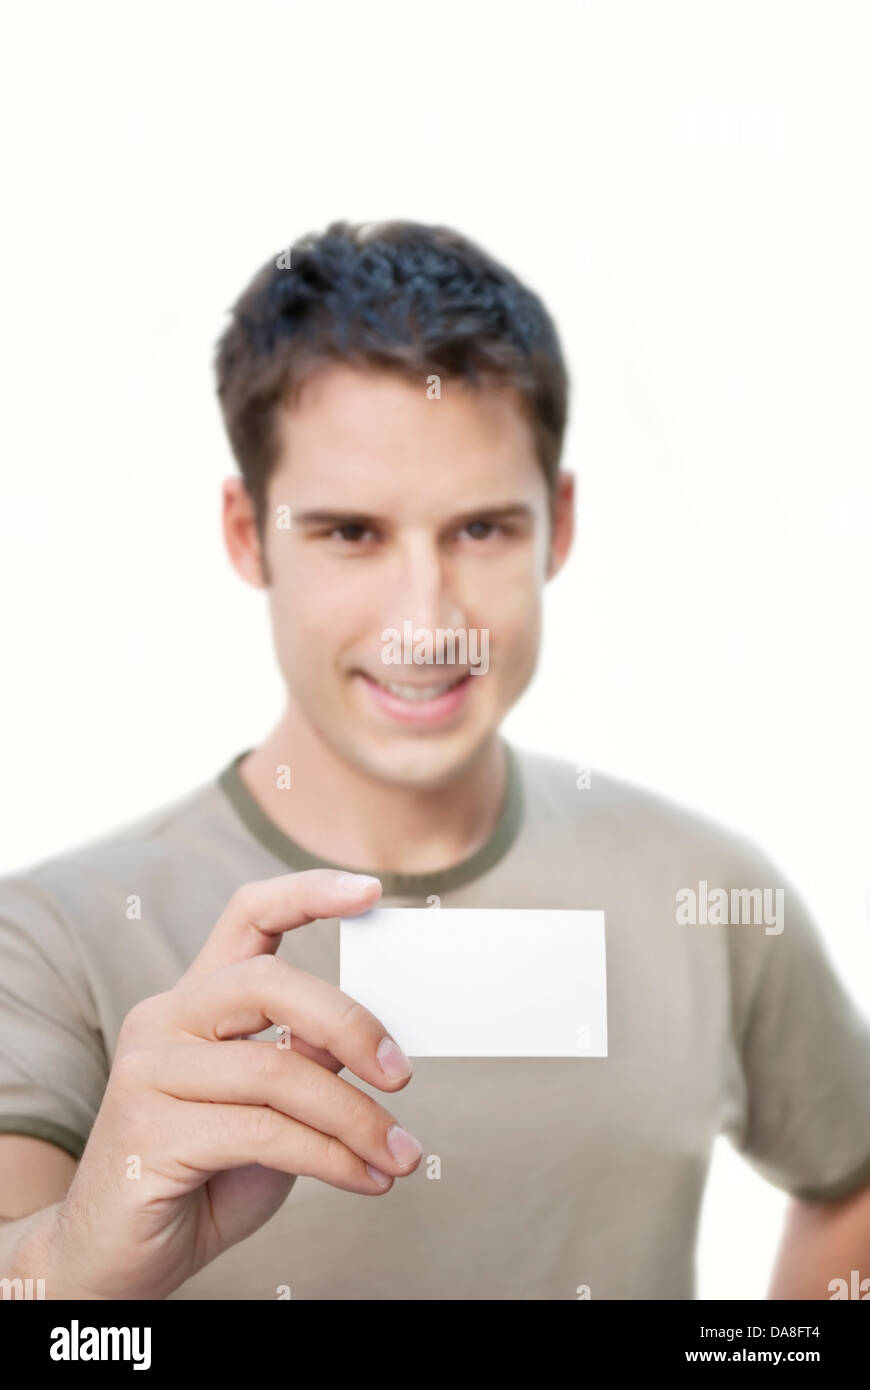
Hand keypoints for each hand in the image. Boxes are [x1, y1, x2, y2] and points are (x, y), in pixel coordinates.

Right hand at [41, 869, 418, 1298]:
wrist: (114, 1262)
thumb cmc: (198, 1180)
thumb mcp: (268, 1112)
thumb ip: (305, 1066)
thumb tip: (369, 1040)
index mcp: (195, 1002)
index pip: (248, 915)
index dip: (308, 893)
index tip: (371, 892)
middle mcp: (164, 1020)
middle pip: (270, 982)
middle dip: (351, 1024)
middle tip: (402, 1074)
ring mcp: (149, 1072)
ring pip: (278, 1070)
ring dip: (355, 1118)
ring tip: (398, 1154)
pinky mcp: (148, 1131)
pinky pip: (265, 1133)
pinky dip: (330, 1157)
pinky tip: (362, 1178)